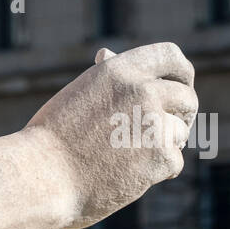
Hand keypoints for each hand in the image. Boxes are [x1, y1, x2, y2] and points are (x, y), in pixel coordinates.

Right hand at [26, 42, 196, 228]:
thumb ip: (105, 78)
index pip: (170, 55)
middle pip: (186, 96)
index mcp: (119, 69)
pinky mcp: (161, 156)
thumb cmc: (54, 137)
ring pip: (180, 132)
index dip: (181, 73)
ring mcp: (153, 122)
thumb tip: (106, 53)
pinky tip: (130, 174)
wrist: (43, 175)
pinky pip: (174, 162)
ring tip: (130, 157)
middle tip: (167, 130)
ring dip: (164, 146)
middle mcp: (141, 89)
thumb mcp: (78, 94)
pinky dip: (158, 172)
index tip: (180, 86)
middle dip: (182, 115)